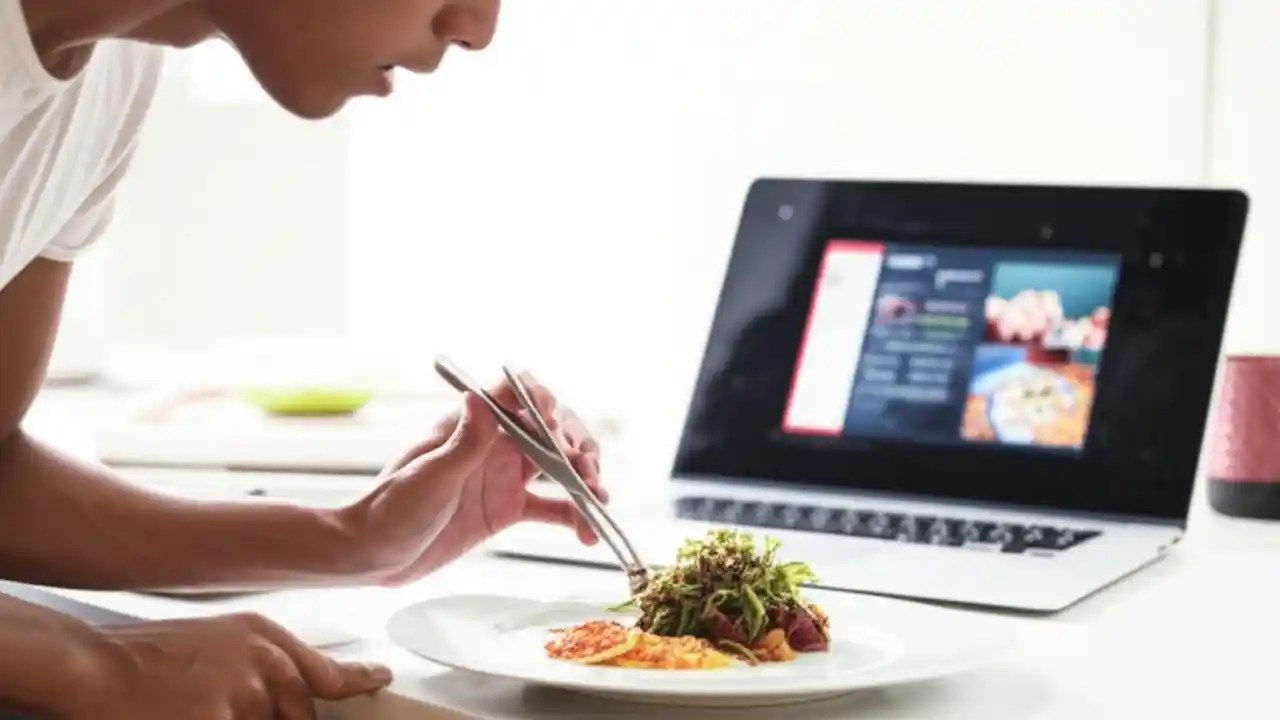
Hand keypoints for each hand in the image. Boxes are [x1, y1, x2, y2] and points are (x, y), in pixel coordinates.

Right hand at [66, 613, 389, 719]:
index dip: (356, 680)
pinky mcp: (222, 718)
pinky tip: (188, 714)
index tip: (377, 680)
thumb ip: (264, 666)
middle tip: (219, 707)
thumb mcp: (218, 644)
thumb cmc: (143, 659)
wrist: (91, 665)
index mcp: (263, 636)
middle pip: (300, 715)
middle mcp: (264, 660)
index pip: (325, 669)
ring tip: (193, 706)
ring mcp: (246, 691)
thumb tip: (293, 696)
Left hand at [343, 373, 605, 583]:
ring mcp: (504, 476)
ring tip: (598, 502)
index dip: (543, 401)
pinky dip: (574, 516)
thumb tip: (479, 398)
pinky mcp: (508, 508)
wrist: (373, 555)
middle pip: (550, 431)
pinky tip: (588, 532)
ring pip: (559, 467)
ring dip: (584, 480)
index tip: (556, 424)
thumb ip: (463, 442)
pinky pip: (551, 506)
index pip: (516, 395)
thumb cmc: (390, 510)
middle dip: (577, 446)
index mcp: (471, 426)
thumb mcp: (429, 476)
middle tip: (587, 473)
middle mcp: (493, 445)